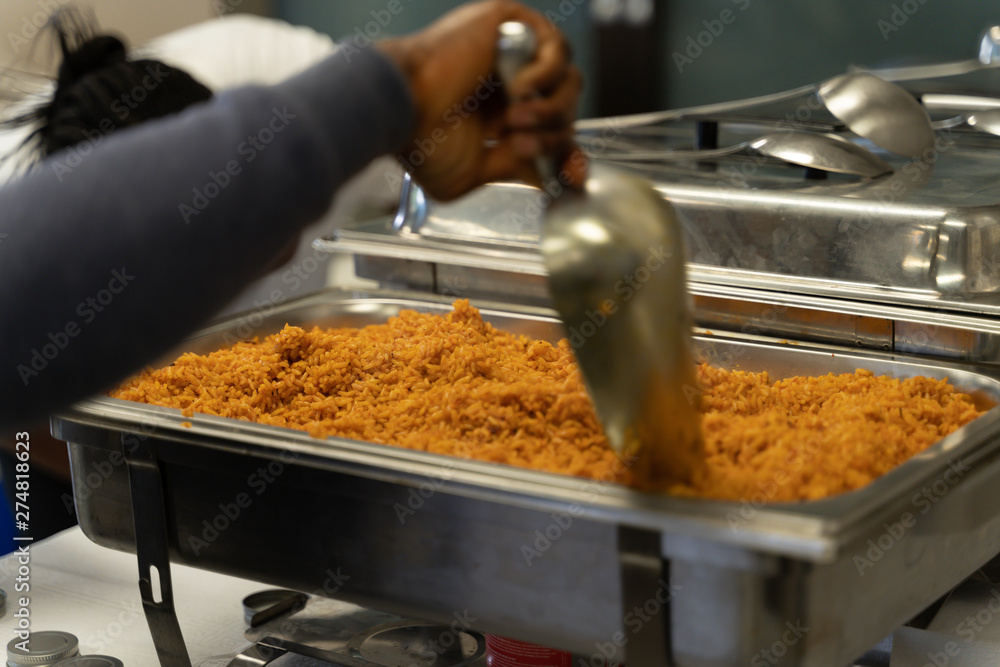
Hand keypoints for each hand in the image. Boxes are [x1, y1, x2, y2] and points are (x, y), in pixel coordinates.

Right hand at [378, 0, 582, 200]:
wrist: (403, 108)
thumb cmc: (421, 140)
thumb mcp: (474, 173)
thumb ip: (515, 170)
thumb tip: (548, 180)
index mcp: (500, 114)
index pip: (553, 130)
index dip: (568, 152)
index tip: (572, 176)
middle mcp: (509, 83)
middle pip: (565, 109)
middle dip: (554, 137)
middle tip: (522, 146)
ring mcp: (512, 53)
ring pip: (567, 81)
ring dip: (550, 110)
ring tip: (517, 121)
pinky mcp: (511, 24)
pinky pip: (556, 48)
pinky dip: (545, 76)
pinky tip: (517, 89)